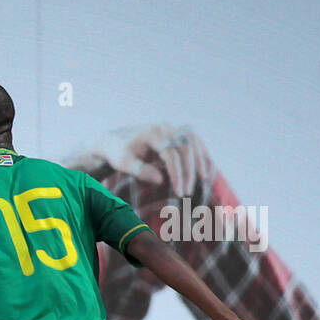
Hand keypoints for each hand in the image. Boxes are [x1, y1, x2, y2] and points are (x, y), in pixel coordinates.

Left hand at [69, 125, 211, 198]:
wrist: (114, 140)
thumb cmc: (118, 153)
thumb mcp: (123, 163)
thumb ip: (139, 170)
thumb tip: (160, 179)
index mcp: (151, 134)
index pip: (171, 154)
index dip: (177, 174)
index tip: (178, 191)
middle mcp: (163, 128)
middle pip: (185, 147)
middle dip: (188, 171)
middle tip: (187, 191)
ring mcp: (170, 127)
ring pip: (193, 140)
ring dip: (200, 160)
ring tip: (203, 179)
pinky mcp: (174, 131)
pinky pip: (193, 138)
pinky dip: (201, 150)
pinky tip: (205, 165)